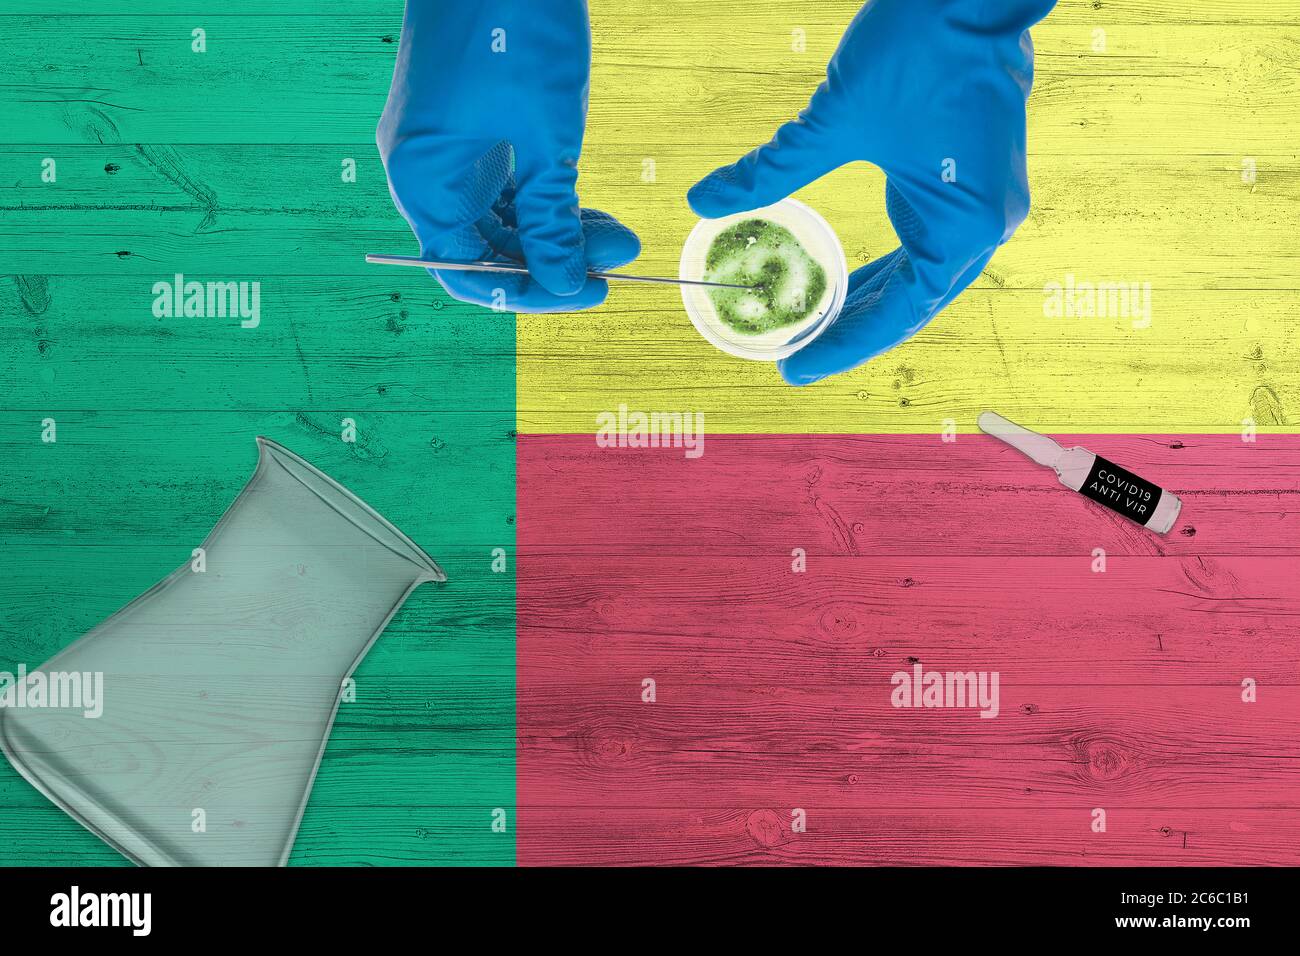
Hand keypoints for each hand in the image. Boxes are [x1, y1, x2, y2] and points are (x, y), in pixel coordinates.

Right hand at [377, 0, 638, 312]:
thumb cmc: (512, 27)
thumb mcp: (545, 138)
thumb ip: (551, 218)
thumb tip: (564, 284)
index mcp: (424, 181)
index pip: (467, 272)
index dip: (527, 293)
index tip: (587, 291)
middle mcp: (423, 171)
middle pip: (486, 248)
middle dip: (554, 259)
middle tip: (619, 259)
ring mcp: (443, 147)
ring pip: (499, 218)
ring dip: (555, 230)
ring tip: (618, 233)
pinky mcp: (465, 127)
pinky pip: (501, 184)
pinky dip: (544, 198)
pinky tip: (588, 206)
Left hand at [688, 0, 1055, 383]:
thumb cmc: (916, 46)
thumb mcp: (832, 119)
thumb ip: (770, 170)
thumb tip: (702, 200)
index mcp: (961, 228)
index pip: (897, 315)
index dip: (842, 347)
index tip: (792, 369)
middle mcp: (984, 228)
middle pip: (911, 305)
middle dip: (851, 331)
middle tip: (794, 356)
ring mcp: (985, 206)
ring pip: (921, 278)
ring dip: (870, 302)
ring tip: (815, 326)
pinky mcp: (975, 183)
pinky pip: (929, 245)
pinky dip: (889, 267)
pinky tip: (849, 280)